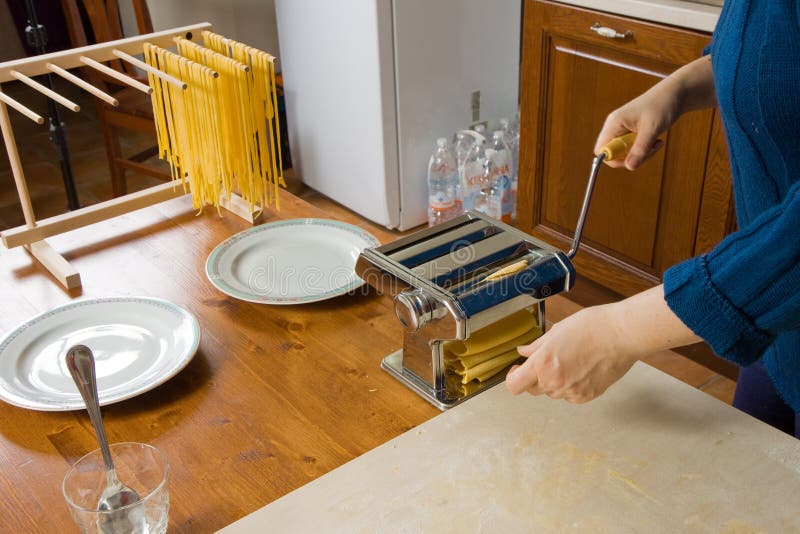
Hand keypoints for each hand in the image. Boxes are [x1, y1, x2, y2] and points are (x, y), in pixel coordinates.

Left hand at [505, 304, 638, 402]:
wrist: (622, 335)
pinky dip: (571, 386)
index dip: (513, 378)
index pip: (514, 385)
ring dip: (554, 381)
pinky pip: (569, 396)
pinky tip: (581, 369)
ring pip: (552, 392)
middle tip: (548, 360)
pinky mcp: (586, 396)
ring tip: (570, 360)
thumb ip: (536, 346)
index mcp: (543, 363)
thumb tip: (524, 352)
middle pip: (533, 389)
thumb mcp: (557, 331)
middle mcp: (555, 381)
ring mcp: (571, 392)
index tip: (518, 370)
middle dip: (535, 377)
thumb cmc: (592, 327)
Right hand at [594, 55, 715, 170]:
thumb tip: (629, 167)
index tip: (633, 157)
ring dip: (640, 153)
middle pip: (612, 153)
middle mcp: (615, 126)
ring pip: (624, 152)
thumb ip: (640, 149)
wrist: (676, 93)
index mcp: (614, 123)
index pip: (602, 150)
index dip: (614, 159)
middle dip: (630, 157)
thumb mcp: (652, 129)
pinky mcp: (631, 131)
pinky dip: (644, 149)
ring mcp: (622, 129)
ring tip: (655, 143)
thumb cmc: (663, 105)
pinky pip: (632, 148)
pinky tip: (655, 141)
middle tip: (648, 150)